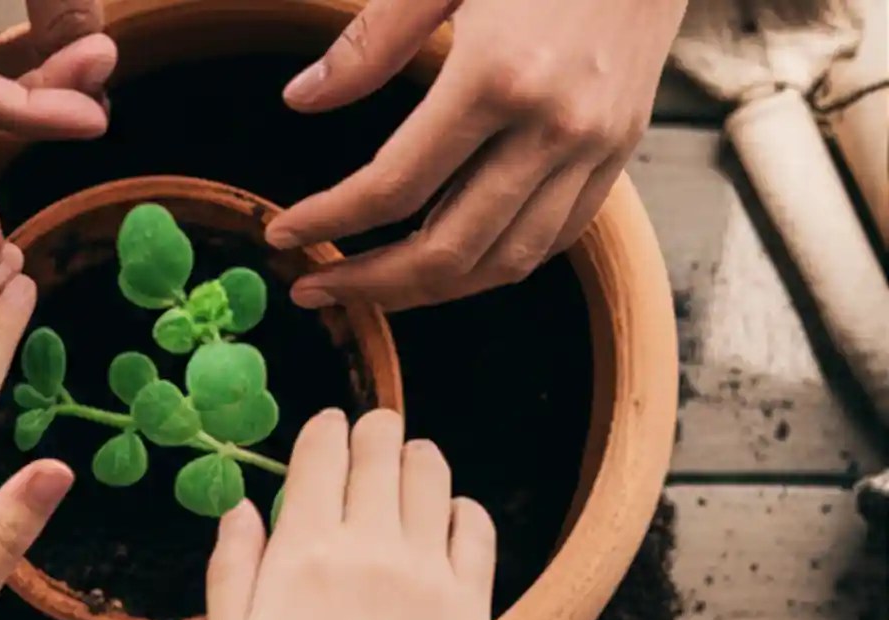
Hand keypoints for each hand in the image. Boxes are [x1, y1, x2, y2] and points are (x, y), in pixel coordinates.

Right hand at [205, 409, 495, 619]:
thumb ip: (231, 572)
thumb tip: (239, 507)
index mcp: (304, 553)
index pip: (320, 456)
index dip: (324, 429)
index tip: (327, 425)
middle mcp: (370, 547)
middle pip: (379, 451)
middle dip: (372, 431)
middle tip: (369, 436)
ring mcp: (427, 572)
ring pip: (431, 475)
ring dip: (416, 458)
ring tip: (407, 465)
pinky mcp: (471, 602)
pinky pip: (477, 528)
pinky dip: (462, 508)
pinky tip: (448, 516)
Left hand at [268, 0, 686, 309]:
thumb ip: (369, 42)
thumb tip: (300, 99)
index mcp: (497, 77)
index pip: (394, 185)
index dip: (329, 219)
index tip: (284, 233)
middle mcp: (552, 128)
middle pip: (448, 248)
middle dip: (369, 283)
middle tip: (314, 289)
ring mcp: (594, 150)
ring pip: (504, 263)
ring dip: (430, 292)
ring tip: (372, 289)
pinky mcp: (619, 156)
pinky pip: (553, 241)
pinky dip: (495, 265)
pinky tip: (449, 263)